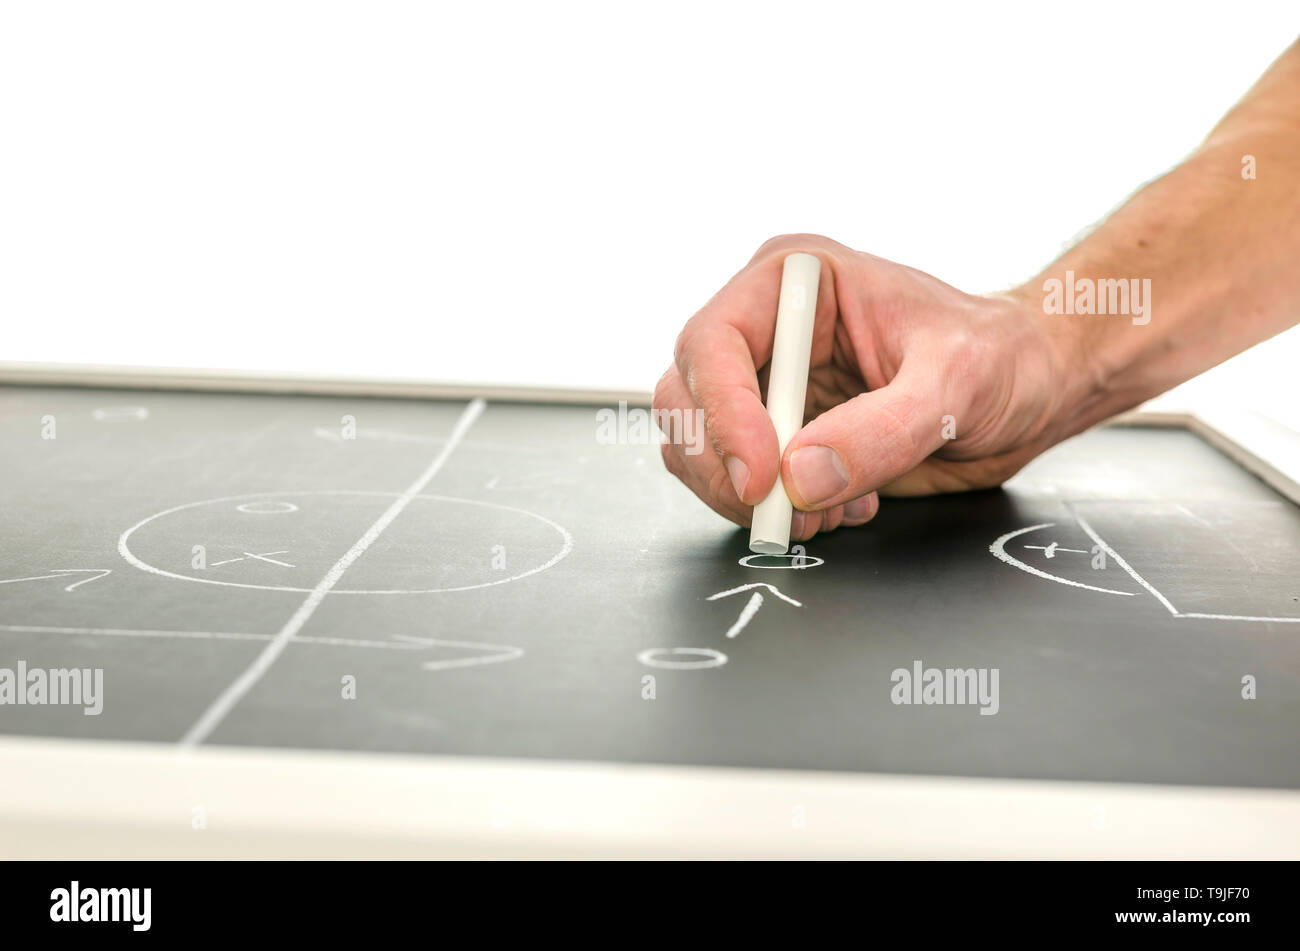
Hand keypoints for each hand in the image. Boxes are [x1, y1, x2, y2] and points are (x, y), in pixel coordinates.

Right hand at [654, 234, 1080, 540]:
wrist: (1026, 390)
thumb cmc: (1000, 358)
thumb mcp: (955, 384)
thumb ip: (881, 429)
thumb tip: (799, 477)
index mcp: (796, 282)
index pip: (713, 342)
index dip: (722, 414)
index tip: (760, 478)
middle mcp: (767, 329)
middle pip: (686, 398)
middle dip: (722, 467)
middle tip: (779, 513)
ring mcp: (767, 385)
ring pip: (696, 448)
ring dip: (746, 497)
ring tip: (823, 512)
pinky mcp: (778, 436)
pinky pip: (735, 483)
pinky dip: (774, 510)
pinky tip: (840, 505)